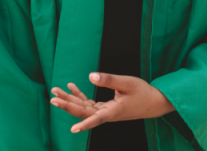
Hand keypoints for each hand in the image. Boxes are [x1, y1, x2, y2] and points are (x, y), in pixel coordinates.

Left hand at [49, 72, 174, 132]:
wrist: (153, 102)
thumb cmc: (142, 92)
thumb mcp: (127, 83)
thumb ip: (109, 80)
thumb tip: (91, 77)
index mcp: (113, 111)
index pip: (96, 119)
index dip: (85, 124)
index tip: (72, 130)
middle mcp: (106, 114)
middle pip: (83, 112)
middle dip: (67, 104)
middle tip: (53, 98)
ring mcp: (105, 112)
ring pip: (84, 108)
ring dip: (70, 100)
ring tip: (56, 92)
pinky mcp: (106, 108)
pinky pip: (89, 104)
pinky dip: (80, 96)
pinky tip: (72, 87)